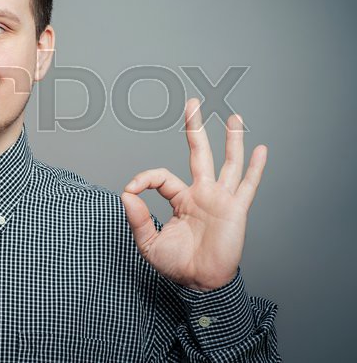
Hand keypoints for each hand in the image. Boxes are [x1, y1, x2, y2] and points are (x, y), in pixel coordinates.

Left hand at [120, 98, 267, 291]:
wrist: (201, 283)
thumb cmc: (178, 264)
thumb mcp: (149, 242)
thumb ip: (137, 219)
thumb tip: (126, 195)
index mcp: (181, 199)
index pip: (162, 176)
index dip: (144, 178)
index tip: (131, 189)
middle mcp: (202, 194)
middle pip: (199, 153)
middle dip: (195, 128)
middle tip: (192, 103)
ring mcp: (220, 199)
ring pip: (227, 163)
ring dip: (231, 140)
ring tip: (233, 118)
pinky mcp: (235, 210)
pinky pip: (247, 186)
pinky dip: (255, 168)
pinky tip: (261, 149)